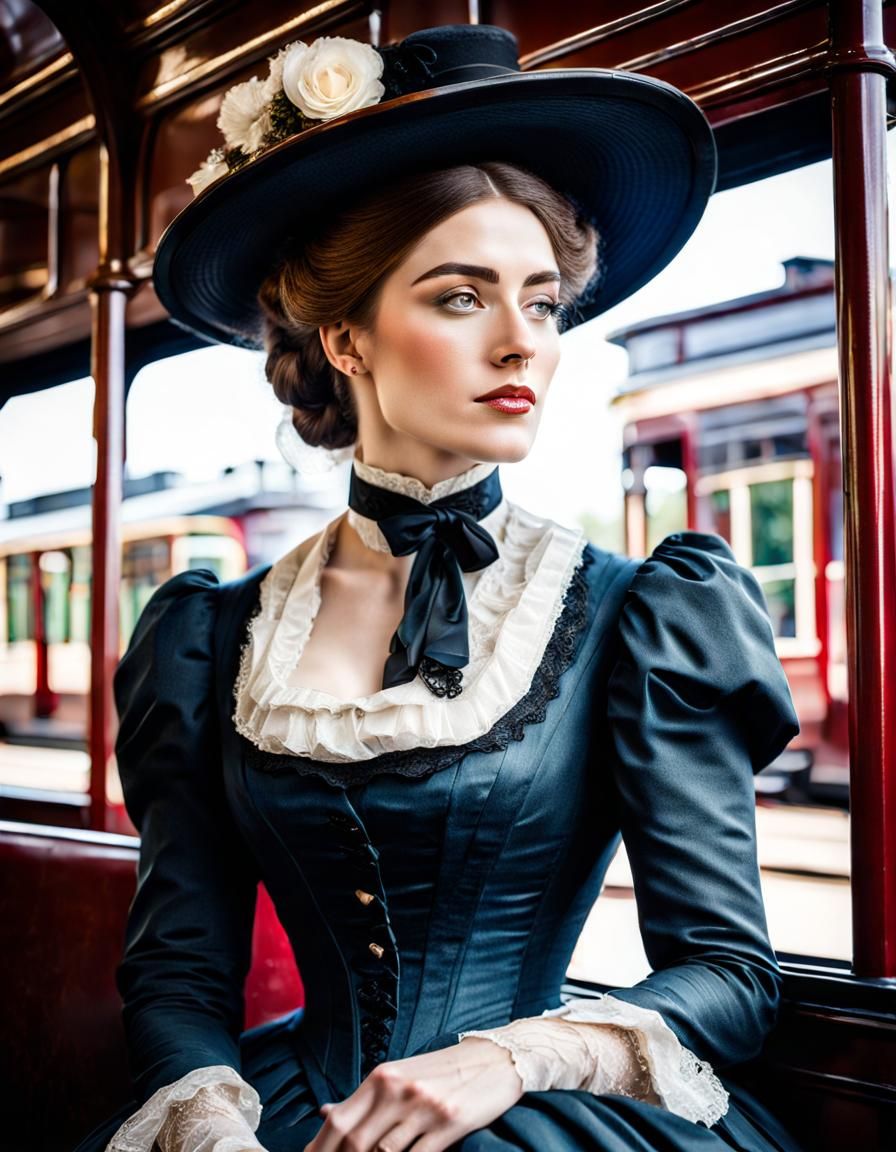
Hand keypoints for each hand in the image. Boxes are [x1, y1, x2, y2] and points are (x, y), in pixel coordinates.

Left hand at [302, 1036, 524, 1151]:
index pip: (338, 1122)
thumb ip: (365, 1097)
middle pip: (355, 1141)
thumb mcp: (400, 1075)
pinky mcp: (449, 1123)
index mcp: (381, 1077)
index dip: (320, 1150)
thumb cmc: (443, 1071)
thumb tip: (326, 1112)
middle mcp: (398, 1089)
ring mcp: (423, 1107)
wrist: (495, 1058)